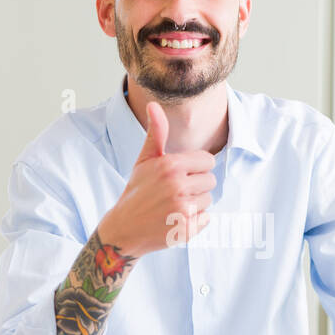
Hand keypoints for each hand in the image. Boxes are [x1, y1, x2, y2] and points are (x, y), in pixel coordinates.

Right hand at [97, 101, 215, 257]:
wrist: (124, 229)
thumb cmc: (137, 191)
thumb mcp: (145, 161)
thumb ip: (156, 134)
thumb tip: (154, 105)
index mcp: (170, 166)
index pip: (207, 161)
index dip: (196, 168)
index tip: (181, 175)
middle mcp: (178, 186)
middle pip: (210, 181)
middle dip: (196, 186)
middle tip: (175, 193)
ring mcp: (183, 209)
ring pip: (208, 200)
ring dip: (195, 204)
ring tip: (173, 206)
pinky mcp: (186, 229)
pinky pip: (206, 219)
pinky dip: (194, 221)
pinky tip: (175, 220)